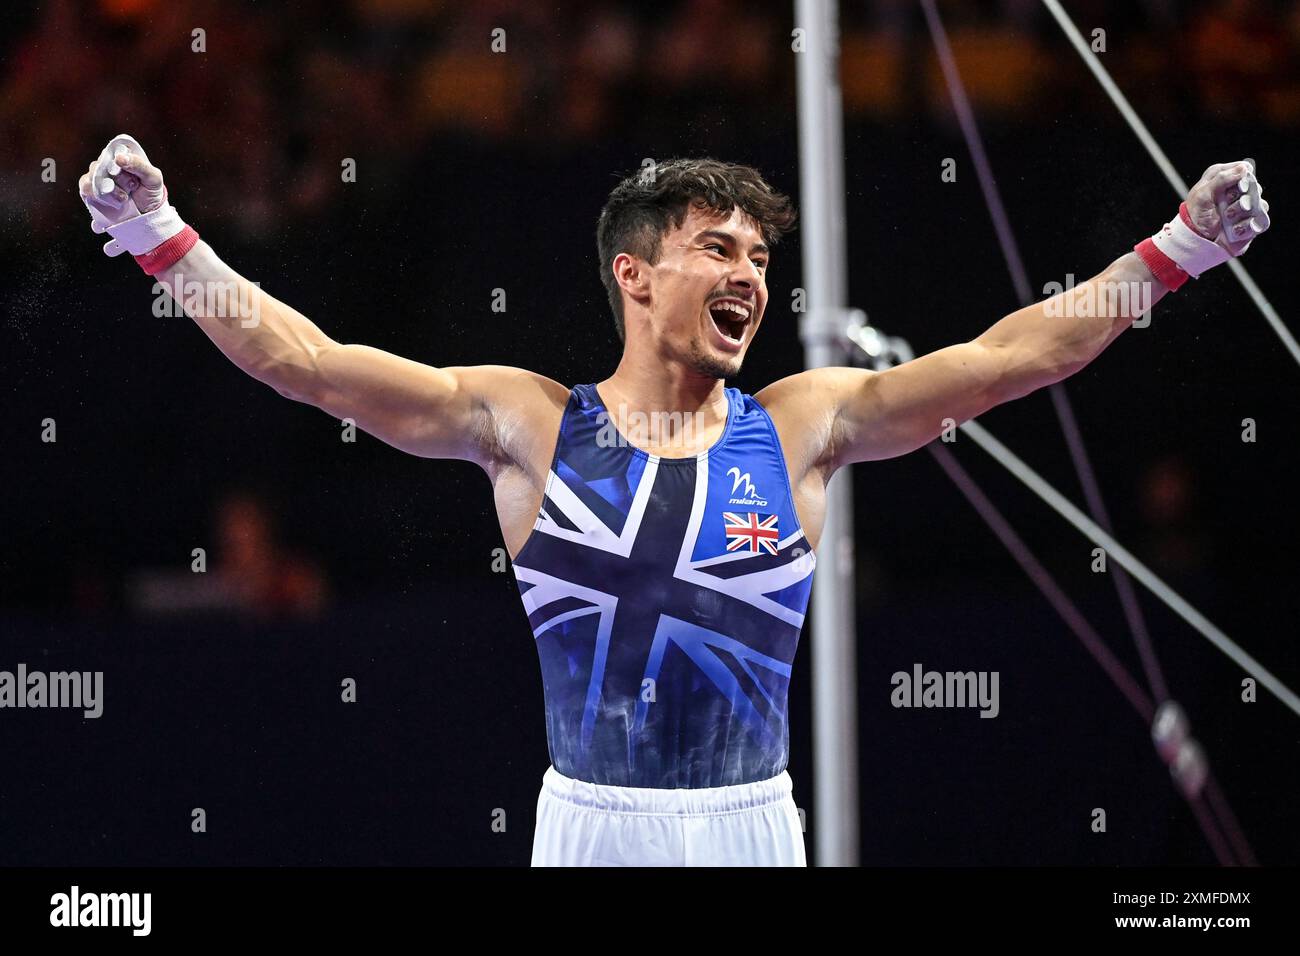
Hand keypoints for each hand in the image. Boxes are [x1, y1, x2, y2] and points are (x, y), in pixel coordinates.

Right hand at [78, 134, 186, 257]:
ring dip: (108, 189)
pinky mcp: (91, 191)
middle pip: (101, 164)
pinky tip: (114, 203)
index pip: (112, 151)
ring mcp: (97, 177)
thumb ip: (139, 165)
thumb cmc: (150, 192)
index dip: (119, 161)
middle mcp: (106, 164)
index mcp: (121, 156)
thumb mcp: (153, 178)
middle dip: (117, 178)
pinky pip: (86, 188)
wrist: (147, 215)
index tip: (129, 171)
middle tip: (132, 186)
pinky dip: (99, 197)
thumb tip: (119, 157)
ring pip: (92, 176)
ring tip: (124, 198)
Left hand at [1184, 159, 1270, 256]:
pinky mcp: (1250, 217)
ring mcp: (1245, 203)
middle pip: (1252, 185)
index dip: (1241, 176)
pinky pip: (1259, 217)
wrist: (1197, 236)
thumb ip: (1221, 179)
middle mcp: (1236, 188)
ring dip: (1241, 209)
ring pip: (1257, 201)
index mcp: (1224, 177)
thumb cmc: (1196, 213)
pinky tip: (1234, 226)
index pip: (1243, 168)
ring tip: (1227, 216)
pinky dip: (1246, 223)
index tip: (1236, 186)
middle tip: (1226, 203)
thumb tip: (1243, 168)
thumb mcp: (1202, 194)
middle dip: (1239, 195)